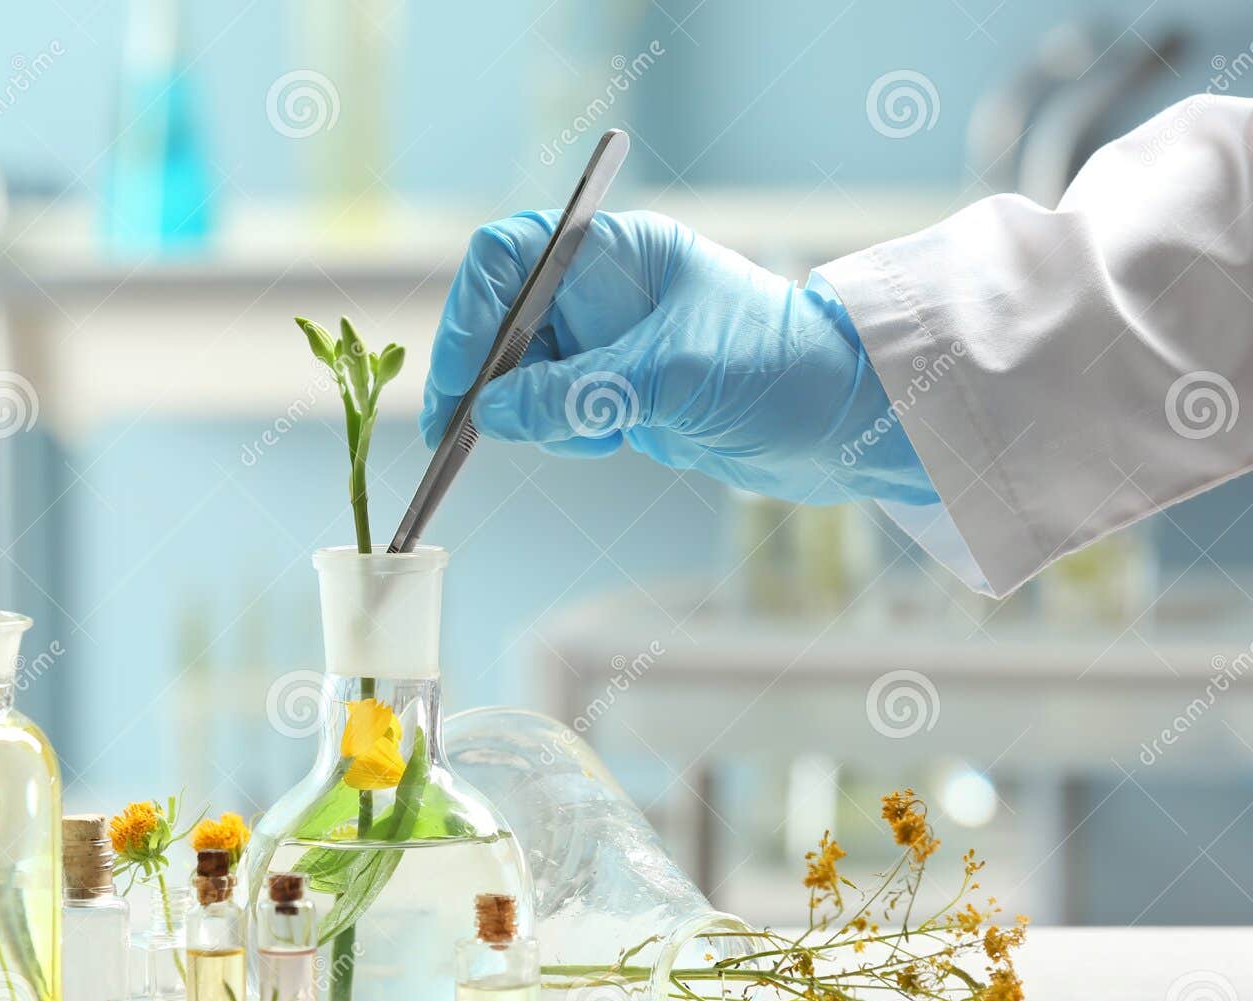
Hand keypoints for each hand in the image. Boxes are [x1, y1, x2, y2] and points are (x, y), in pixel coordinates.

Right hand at [420, 210, 935, 504]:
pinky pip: (554, 410)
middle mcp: (601, 289)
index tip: (461, 384)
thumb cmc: (779, 370)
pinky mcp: (617, 388)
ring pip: (521, 375)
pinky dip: (563, 433)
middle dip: (490, 378)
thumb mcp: (672, 379)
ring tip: (598, 432)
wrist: (848, 420)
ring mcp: (607, 340)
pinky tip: (615, 438)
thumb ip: (578, 394)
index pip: (506, 256)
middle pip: (501, 320)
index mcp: (614, 252)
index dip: (469, 313)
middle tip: (467, 435)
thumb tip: (490, 414)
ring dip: (536, 415)